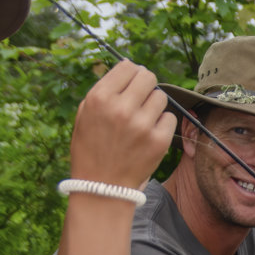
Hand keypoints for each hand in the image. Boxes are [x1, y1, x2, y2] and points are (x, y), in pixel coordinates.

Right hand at [68, 61, 176, 188]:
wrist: (101, 188)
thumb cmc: (91, 148)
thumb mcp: (84, 115)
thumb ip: (104, 90)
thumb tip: (128, 68)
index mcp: (99, 98)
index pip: (127, 66)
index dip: (131, 73)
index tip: (132, 82)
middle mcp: (121, 108)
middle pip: (148, 77)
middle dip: (146, 85)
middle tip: (141, 98)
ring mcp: (142, 125)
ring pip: (161, 97)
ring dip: (153, 106)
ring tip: (141, 121)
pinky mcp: (158, 141)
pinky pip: (169, 118)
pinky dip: (162, 125)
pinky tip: (149, 135)